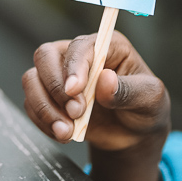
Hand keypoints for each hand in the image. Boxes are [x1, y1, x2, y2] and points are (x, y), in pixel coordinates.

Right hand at [22, 32, 169, 150]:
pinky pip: (31, 103)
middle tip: (76, 113)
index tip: (74, 90)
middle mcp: (78, 55)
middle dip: (55, 88)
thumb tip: (105, 80)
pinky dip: (42, 121)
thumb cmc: (145, 109)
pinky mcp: (48, 95)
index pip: (80, 46)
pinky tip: (63, 134)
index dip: (74, 66)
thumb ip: (129, 91)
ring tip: (67, 132)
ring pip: (31, 79)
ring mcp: (60, 74)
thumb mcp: (150, 99)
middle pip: (45, 56)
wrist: (132, 135)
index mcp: (107, 46)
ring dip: (44, 108)